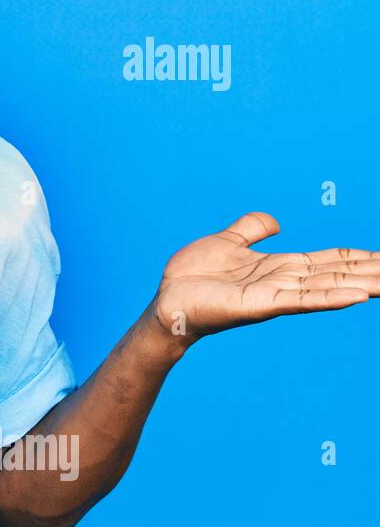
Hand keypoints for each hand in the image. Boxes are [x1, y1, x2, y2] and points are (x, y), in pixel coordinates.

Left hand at [151, 212, 378, 346]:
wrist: (166, 302)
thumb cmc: (193, 277)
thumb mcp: (227, 242)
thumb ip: (251, 229)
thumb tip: (275, 221)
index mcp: (281, 267)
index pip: (331, 260)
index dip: (360, 257)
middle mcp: (285, 282)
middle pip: (340, 274)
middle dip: (373, 271)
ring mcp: (276, 295)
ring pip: (330, 287)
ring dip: (364, 284)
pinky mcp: (261, 305)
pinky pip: (302, 300)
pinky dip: (331, 298)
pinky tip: (359, 295)